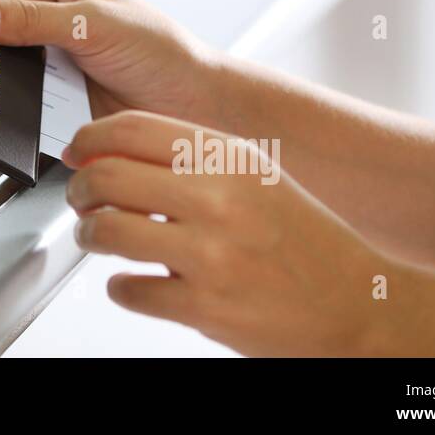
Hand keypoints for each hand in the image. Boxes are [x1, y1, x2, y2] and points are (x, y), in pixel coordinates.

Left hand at [64, 109, 389, 355]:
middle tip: (80, 198)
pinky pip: (129, 290)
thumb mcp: (255, 176)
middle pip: (109, 175)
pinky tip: (130, 283)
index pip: (132, 128)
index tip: (77, 150)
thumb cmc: (304, 240)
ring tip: (95, 237)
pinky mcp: (206, 307)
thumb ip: (191, 160)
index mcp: (229, 158)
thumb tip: (115, 149)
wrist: (357, 305)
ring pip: (109, 231)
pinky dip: (120, 288)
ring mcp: (211, 254)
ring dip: (89, 235)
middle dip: (80, 188)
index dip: (89, 137)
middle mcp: (219, 199)